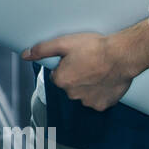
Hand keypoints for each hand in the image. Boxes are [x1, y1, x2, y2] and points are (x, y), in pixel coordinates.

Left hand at [21, 32, 135, 111]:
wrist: (123, 55)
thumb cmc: (95, 47)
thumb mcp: (64, 43)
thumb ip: (42, 49)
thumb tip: (25, 55)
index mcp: (61, 80)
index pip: (57, 75)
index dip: (66, 66)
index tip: (76, 59)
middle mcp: (72, 94)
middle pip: (70, 86)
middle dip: (76, 76)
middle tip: (88, 63)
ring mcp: (88, 102)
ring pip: (83, 94)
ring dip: (88, 85)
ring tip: (99, 71)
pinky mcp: (102, 105)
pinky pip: (97, 100)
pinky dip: (100, 92)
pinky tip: (105, 80)